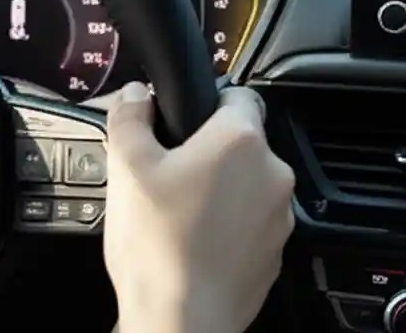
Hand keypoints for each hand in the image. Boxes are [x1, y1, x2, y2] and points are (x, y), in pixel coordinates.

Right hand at [104, 83, 294, 332]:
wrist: (181, 321)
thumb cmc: (156, 244)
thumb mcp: (126, 167)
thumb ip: (130, 118)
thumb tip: (135, 95)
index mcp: (240, 139)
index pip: (239, 94)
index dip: (209, 102)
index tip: (184, 123)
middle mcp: (272, 173)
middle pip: (241, 144)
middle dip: (208, 154)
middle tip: (168, 175)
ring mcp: (279, 217)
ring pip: (246, 186)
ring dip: (220, 192)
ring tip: (177, 215)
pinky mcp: (275, 253)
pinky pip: (250, 224)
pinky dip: (227, 227)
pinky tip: (193, 243)